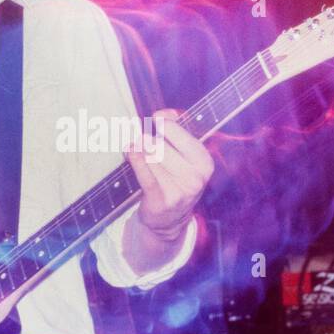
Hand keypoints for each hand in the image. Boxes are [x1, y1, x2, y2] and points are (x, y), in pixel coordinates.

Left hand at [124, 108, 213, 239]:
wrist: (170, 220)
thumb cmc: (175, 179)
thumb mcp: (184, 156)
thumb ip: (177, 131)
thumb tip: (165, 113)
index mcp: (204, 162)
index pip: (182, 134)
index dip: (166, 123)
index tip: (156, 118)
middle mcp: (196, 177)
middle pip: (161, 146)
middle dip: (150, 142)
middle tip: (146, 143)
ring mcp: (179, 191)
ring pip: (151, 158)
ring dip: (140, 152)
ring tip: (138, 151)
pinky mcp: (161, 200)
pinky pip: (144, 174)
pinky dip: (135, 159)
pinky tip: (129, 151)